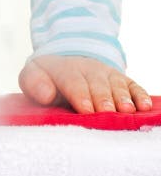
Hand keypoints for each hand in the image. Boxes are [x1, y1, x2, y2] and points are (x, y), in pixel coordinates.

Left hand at [19, 54, 152, 113]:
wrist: (63, 63)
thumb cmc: (46, 79)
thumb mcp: (32, 77)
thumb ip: (34, 84)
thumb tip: (45, 95)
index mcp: (62, 68)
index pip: (72, 80)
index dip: (79, 95)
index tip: (85, 109)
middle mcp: (86, 68)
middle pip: (96, 83)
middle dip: (102, 98)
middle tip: (107, 112)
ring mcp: (105, 73)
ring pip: (115, 85)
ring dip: (122, 97)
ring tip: (126, 110)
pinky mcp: (119, 79)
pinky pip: (132, 85)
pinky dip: (139, 95)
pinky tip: (145, 106)